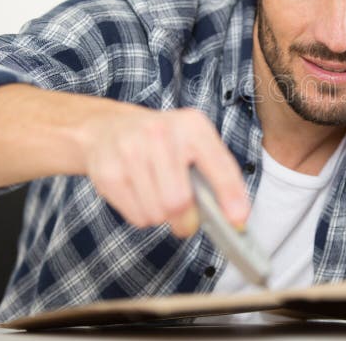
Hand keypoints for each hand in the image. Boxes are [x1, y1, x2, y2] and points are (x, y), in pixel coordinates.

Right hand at [78, 106, 248, 237]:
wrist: (108, 128)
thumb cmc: (163, 143)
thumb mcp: (194, 144)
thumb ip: (217, 175)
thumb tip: (235, 217)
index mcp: (192, 125)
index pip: (218, 164)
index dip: (230, 195)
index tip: (237, 219)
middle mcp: (161, 133)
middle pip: (180, 201)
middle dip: (186, 219)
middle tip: (186, 218)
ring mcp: (131, 150)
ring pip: (157, 212)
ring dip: (162, 216)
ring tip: (159, 195)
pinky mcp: (108, 171)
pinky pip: (136, 216)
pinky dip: (143, 215)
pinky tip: (140, 193)